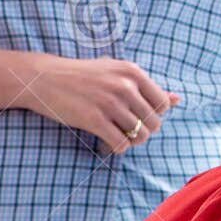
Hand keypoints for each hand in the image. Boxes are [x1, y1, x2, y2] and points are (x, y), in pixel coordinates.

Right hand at [20, 55, 178, 154]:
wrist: (42, 77)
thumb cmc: (83, 76)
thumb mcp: (116, 72)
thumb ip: (146, 87)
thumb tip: (178, 99)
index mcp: (133, 72)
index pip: (164, 104)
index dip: (153, 115)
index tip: (136, 115)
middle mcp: (125, 86)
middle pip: (154, 124)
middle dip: (142, 131)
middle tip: (123, 128)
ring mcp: (110, 103)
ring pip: (140, 136)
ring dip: (129, 141)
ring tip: (114, 134)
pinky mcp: (94, 119)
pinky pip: (120, 145)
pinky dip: (115, 148)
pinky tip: (104, 141)